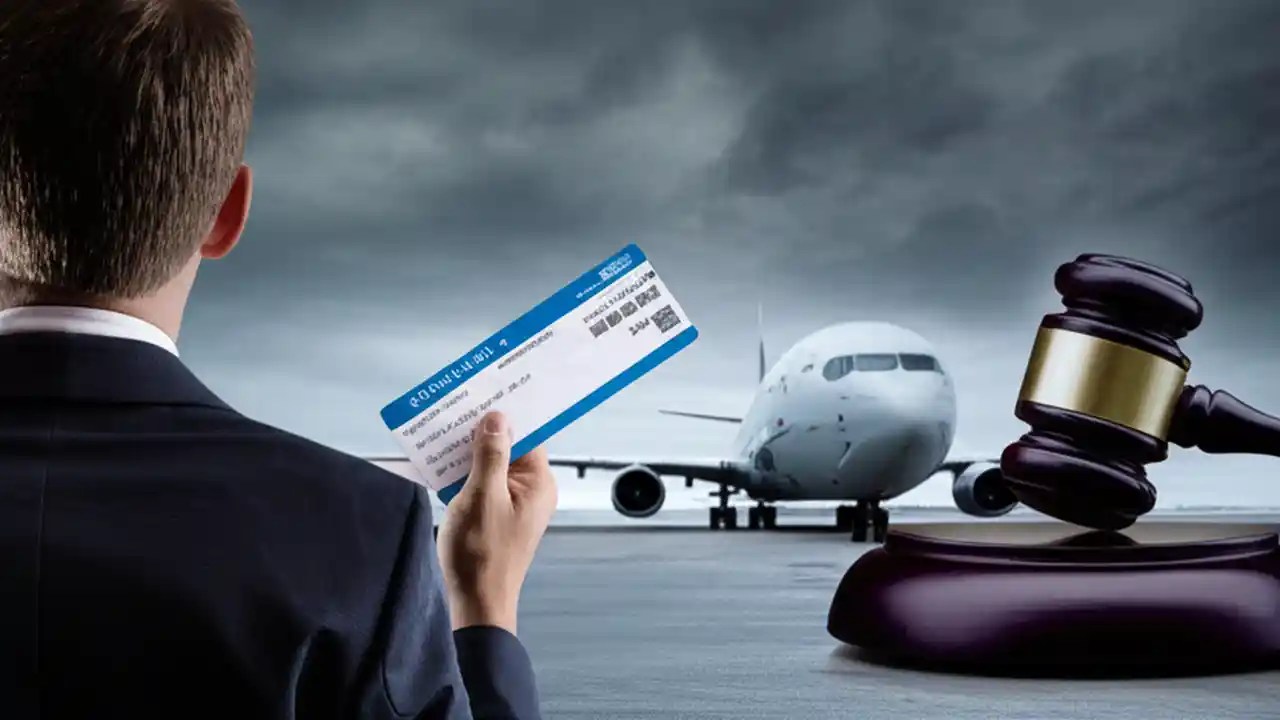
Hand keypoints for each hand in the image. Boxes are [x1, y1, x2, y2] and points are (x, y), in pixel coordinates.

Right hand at [436, 411, 557, 634]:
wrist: (475, 604)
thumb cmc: (481, 555)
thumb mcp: (482, 497)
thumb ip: (490, 455)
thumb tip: (497, 418)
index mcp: (538, 483)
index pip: (529, 434)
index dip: (508, 413)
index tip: (488, 391)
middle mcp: (532, 490)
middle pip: (510, 446)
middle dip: (484, 428)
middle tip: (458, 406)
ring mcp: (514, 503)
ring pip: (494, 464)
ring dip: (470, 450)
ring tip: (445, 429)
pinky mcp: (496, 514)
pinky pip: (484, 482)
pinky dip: (466, 472)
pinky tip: (443, 463)